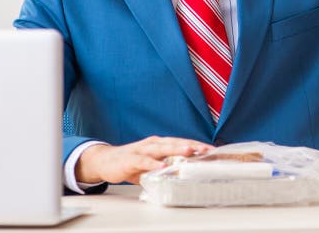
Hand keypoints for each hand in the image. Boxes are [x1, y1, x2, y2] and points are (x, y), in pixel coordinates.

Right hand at [75, 136, 213, 184]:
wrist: (106, 161)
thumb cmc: (132, 162)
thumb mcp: (153, 165)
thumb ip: (166, 168)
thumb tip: (184, 175)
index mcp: (161, 144)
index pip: (183, 143)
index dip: (197, 146)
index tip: (212, 150)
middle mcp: (154, 144)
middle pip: (176, 143)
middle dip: (192, 146)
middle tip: (206, 149)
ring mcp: (143, 149)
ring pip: (162, 148)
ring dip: (176, 149)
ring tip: (189, 151)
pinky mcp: (131, 158)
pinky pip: (144, 160)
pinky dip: (153, 163)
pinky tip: (161, 165)